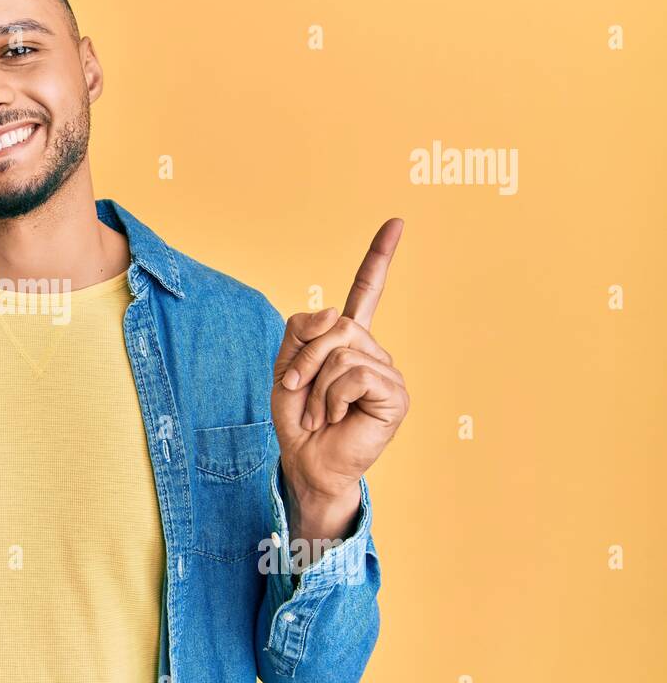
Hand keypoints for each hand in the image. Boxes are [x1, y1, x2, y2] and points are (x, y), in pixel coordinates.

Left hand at [271, 219, 409, 529]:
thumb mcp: (286, 364)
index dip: (380, 257)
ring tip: (318, 411)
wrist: (305, 460)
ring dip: (316, 385)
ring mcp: (387, 372)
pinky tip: (336, 417)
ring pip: (343, 352)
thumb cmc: (297, 417)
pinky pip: (355, 375)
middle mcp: (373, 352)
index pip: (367, 291)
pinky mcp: (395, 396)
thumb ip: (302, 329)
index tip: (396, 222)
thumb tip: (337, 313)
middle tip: (295, 390)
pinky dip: (333, 397)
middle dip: (304, 359)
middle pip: (337, 326)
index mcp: (349, 340)